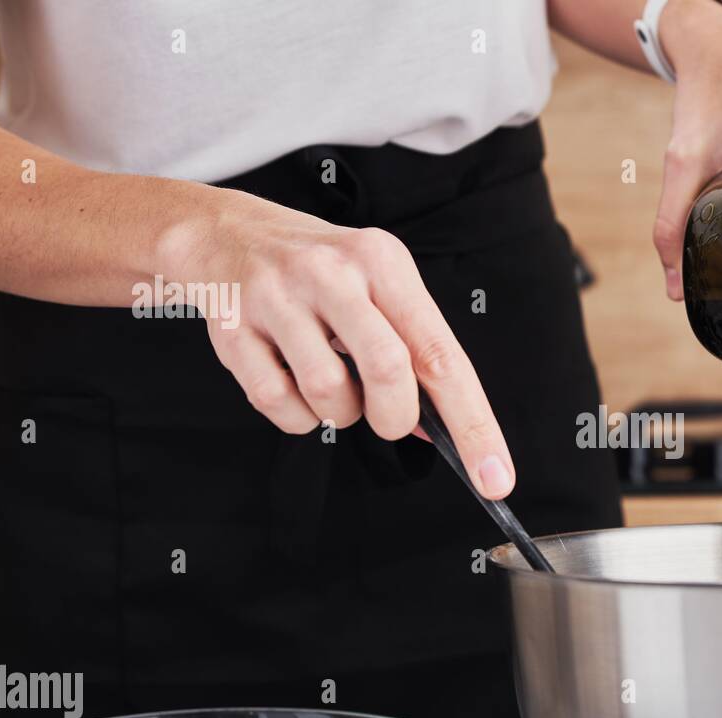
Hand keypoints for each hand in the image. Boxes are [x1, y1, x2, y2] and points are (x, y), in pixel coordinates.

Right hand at [173, 190, 515, 498]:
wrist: (226, 234)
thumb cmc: (320, 275)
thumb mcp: (377, 290)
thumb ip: (412, 352)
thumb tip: (439, 427)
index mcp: (384, 263)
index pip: (442, 355)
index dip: (474, 424)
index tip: (495, 478)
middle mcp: (333, 272)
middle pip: (389, 369)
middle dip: (395, 417)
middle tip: (388, 420)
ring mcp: (277, 297)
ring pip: (328, 392)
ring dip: (340, 413)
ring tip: (332, 386)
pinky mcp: (231, 327)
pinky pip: (276, 403)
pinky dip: (296, 415)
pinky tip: (292, 382)